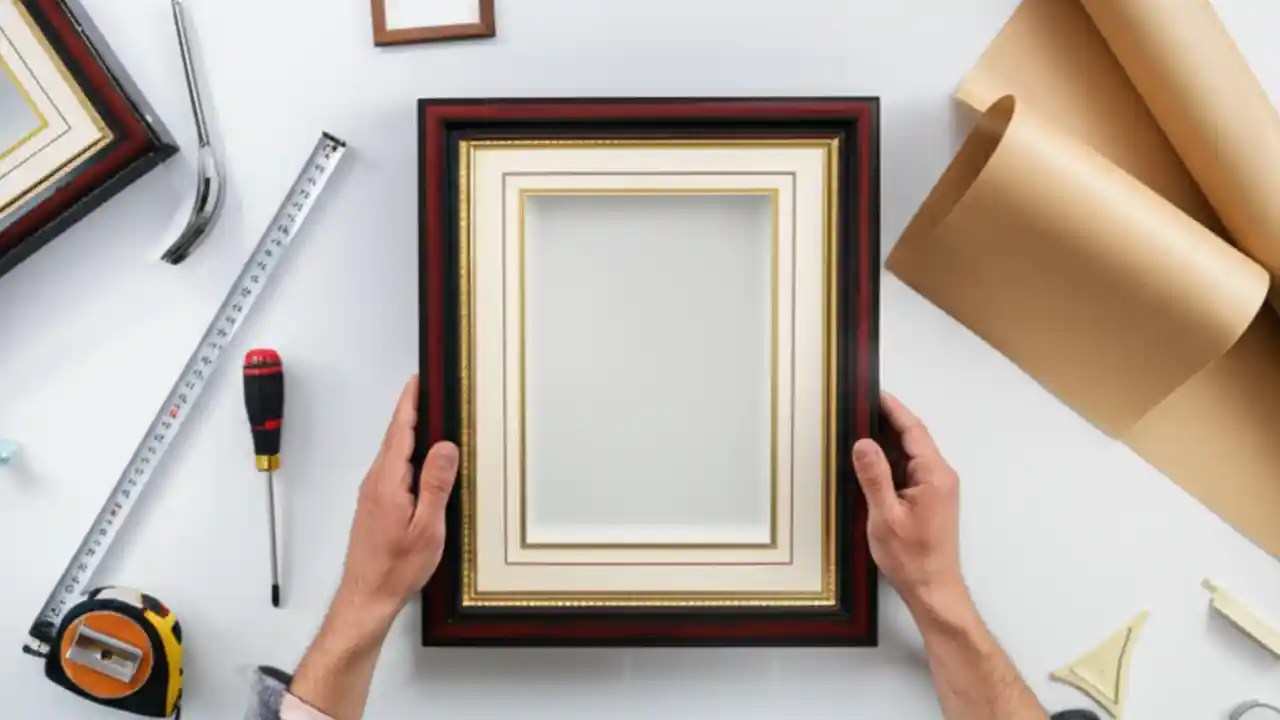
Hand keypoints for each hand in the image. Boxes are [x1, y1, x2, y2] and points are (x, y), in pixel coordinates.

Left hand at [335, 375, 458, 630]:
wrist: (367, 597)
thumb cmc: (397, 568)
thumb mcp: (427, 527)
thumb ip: (436, 484)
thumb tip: (444, 446)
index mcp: (388, 482)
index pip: (400, 431)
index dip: (409, 404)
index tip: (417, 381)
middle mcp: (375, 483)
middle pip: (394, 439)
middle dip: (411, 413)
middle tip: (429, 393)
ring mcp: (372, 494)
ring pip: (393, 455)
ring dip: (409, 435)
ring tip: (429, 421)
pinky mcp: (374, 506)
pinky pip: (392, 470)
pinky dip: (406, 457)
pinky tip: (420, 463)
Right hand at [852, 392, 964, 611]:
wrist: (933, 589)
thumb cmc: (912, 558)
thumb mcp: (885, 516)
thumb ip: (874, 477)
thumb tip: (863, 443)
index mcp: (934, 475)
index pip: (913, 430)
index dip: (893, 409)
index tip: (873, 391)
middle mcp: (940, 476)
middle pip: (912, 438)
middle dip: (886, 421)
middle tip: (856, 407)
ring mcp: (936, 487)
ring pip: (909, 454)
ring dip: (886, 442)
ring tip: (856, 428)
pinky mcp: (929, 498)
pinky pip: (908, 470)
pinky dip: (889, 461)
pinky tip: (869, 461)